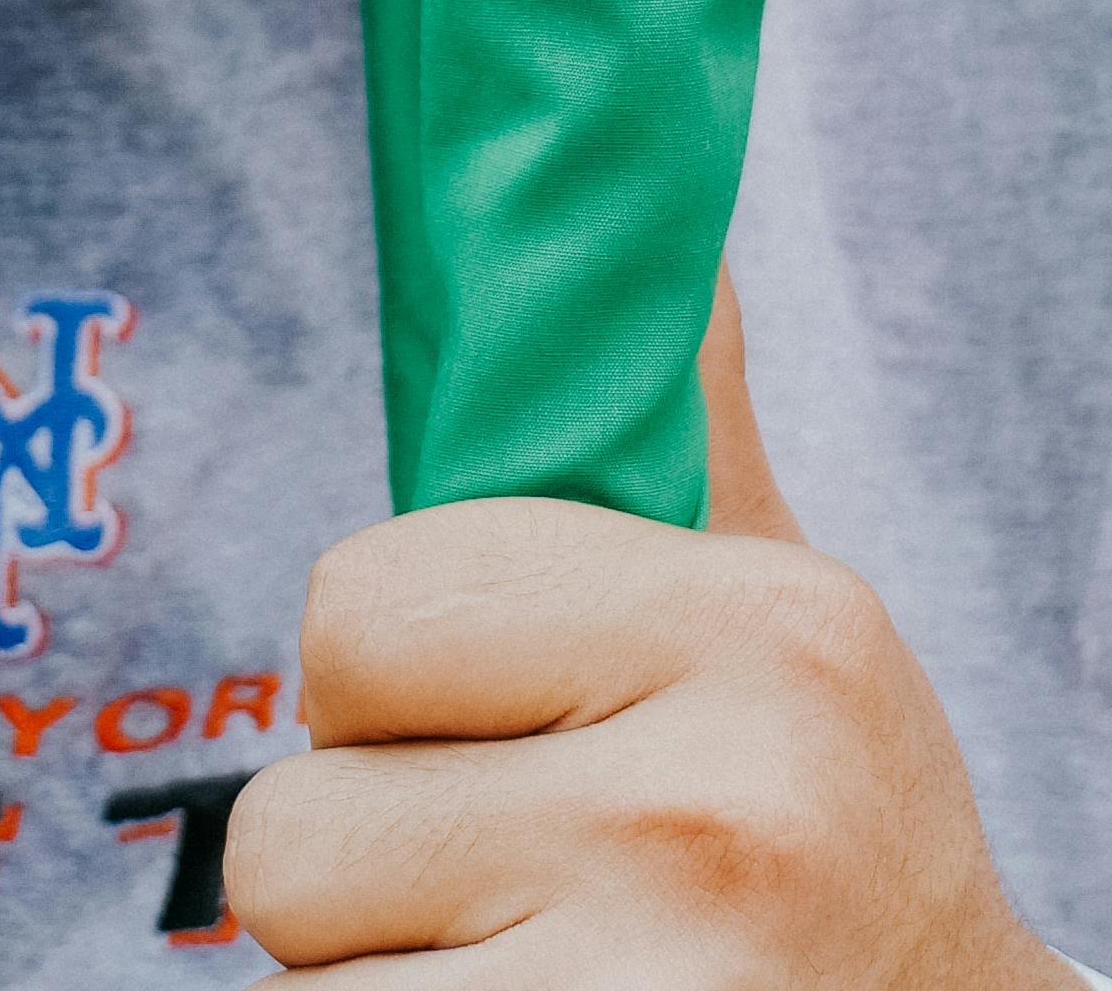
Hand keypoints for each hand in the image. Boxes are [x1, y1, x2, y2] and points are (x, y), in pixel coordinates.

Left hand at [227, 290, 1063, 990]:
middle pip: (292, 827)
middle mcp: (715, 811)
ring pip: (298, 977)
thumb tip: (654, 199)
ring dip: (376, 986)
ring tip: (530, 970)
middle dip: (369, 872)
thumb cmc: (819, 842)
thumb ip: (682, 430)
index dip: (391, 695)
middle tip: (519, 895)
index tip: (513, 743)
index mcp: (764, 634)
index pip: (353, 613)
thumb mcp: (787, 626)